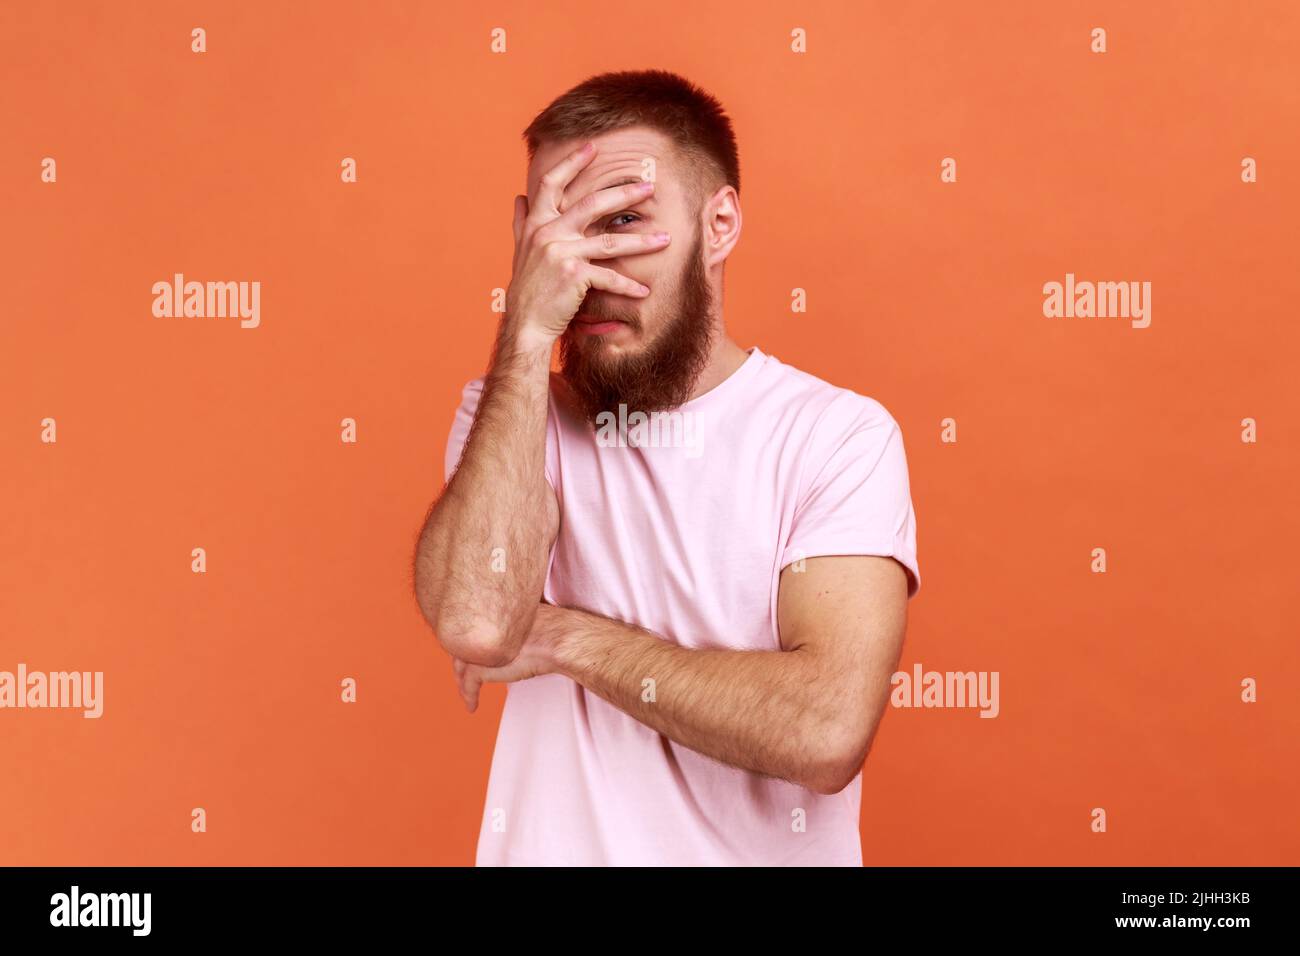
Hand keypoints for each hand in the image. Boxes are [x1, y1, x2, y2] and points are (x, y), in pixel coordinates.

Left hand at [451, 604, 571, 711]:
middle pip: (461, 647)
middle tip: (462, 675)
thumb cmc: (551, 628)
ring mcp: (477, 649)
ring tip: (466, 691)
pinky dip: (469, 696)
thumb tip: (520, 631)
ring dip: (462, 681)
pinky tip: (472, 705)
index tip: (470, 652)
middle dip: (460, 662)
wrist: (557, 640)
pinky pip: (468, 686)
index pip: (471, 628)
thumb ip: (513, 625)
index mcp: (490, 614)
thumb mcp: (526, 621)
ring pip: (461, 668)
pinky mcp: (479, 669)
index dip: (470, 641)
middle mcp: (478, 629)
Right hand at [504, 141, 670, 346]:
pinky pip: (609, 277)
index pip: (553, 183)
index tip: (593, 147)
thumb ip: (522, 223)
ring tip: (666, 239)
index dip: (572, 162)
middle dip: (624, 193)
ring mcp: (561, 252)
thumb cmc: (528, 288)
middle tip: (649, 187)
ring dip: (642, 241)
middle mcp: (548, 233)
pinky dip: (628, 285)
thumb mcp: (521, 251)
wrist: (526, 323)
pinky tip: (644, 291)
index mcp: (538, 223)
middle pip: (591, 204)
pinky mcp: (574, 275)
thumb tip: (519, 197)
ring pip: (610, 241)